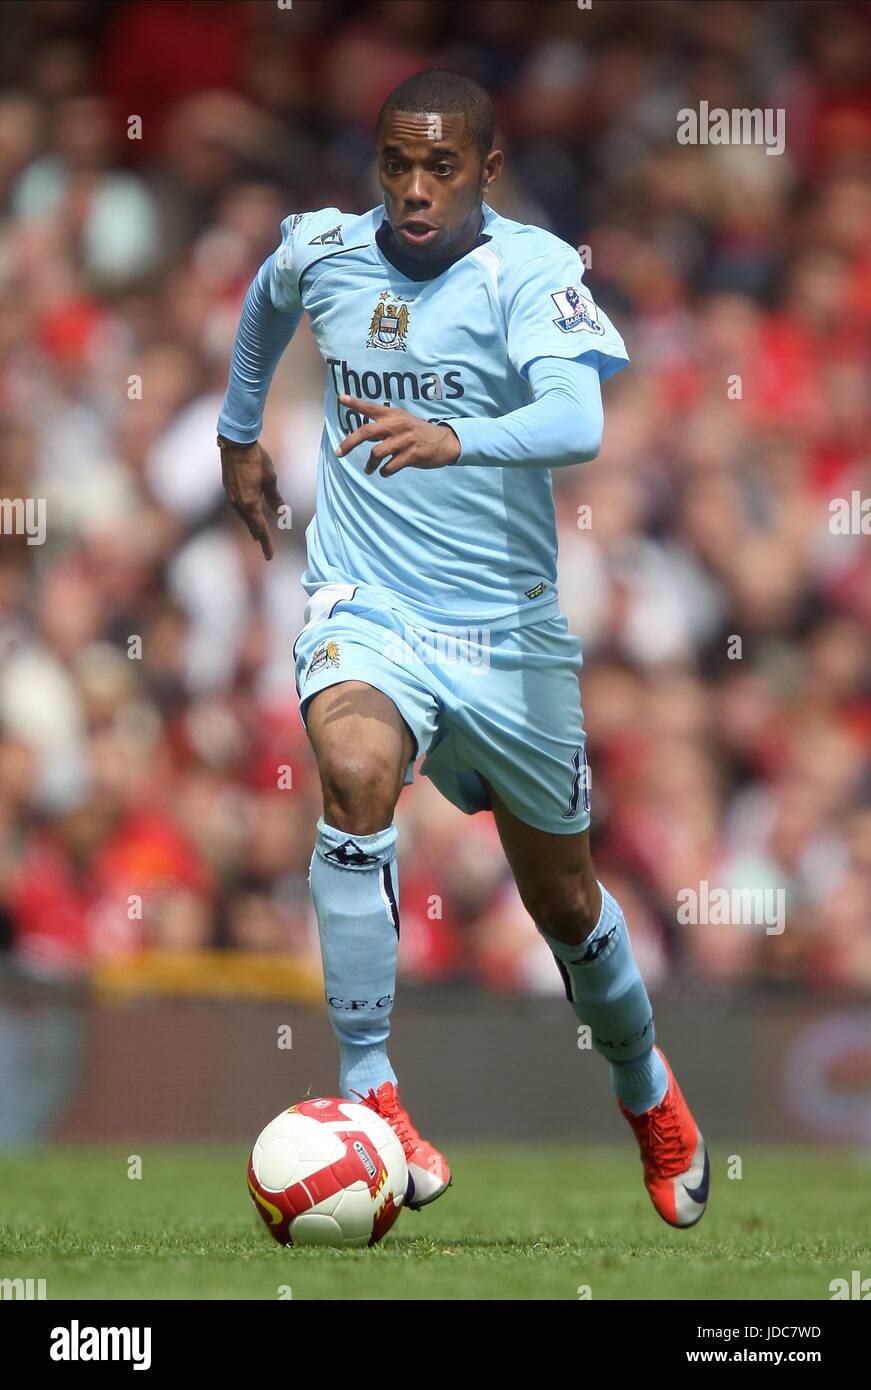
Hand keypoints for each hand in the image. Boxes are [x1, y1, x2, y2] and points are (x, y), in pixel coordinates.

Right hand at [219, 439, 284, 559]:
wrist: (235, 443)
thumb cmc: (256, 460)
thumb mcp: (270, 479)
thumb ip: (274, 498)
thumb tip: (280, 512)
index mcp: (250, 504)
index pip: (260, 529)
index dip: (266, 543)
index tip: (270, 556)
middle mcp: (238, 504)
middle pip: (251, 525)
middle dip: (259, 536)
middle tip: (266, 549)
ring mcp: (231, 497)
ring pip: (244, 517)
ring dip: (252, 525)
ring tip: (258, 535)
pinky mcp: (228, 489)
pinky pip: (239, 507)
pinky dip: (246, 515)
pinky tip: (249, 515)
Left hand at [335, 395, 460, 475]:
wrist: (445, 442)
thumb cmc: (418, 433)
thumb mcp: (402, 422)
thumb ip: (383, 426)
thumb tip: (360, 435)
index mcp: (394, 415)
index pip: (371, 407)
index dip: (355, 403)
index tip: (341, 398)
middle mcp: (397, 424)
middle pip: (366, 432)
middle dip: (350, 443)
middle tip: (339, 453)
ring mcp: (405, 439)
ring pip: (377, 453)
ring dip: (370, 464)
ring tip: (369, 469)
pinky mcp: (413, 454)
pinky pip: (390, 466)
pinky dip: (384, 471)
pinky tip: (385, 471)